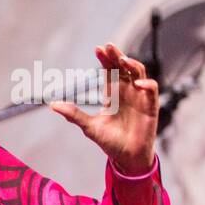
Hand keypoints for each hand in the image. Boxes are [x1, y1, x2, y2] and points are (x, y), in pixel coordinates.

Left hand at [49, 43, 159, 175]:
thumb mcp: (89, 127)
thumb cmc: (109, 141)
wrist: (126, 157)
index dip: (105, 60)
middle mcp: (126, 92)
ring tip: (122, 60)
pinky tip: (137, 83)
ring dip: (132, 65)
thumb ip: (73, 114)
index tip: (97, 49)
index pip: (109, 71)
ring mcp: (139, 97)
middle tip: (109, 46)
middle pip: (124, 67)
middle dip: (117, 56)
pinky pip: (151, 90)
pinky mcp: (150, 106)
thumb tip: (52, 104)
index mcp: (112, 94)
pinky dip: (147, 84)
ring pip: (139, 73)